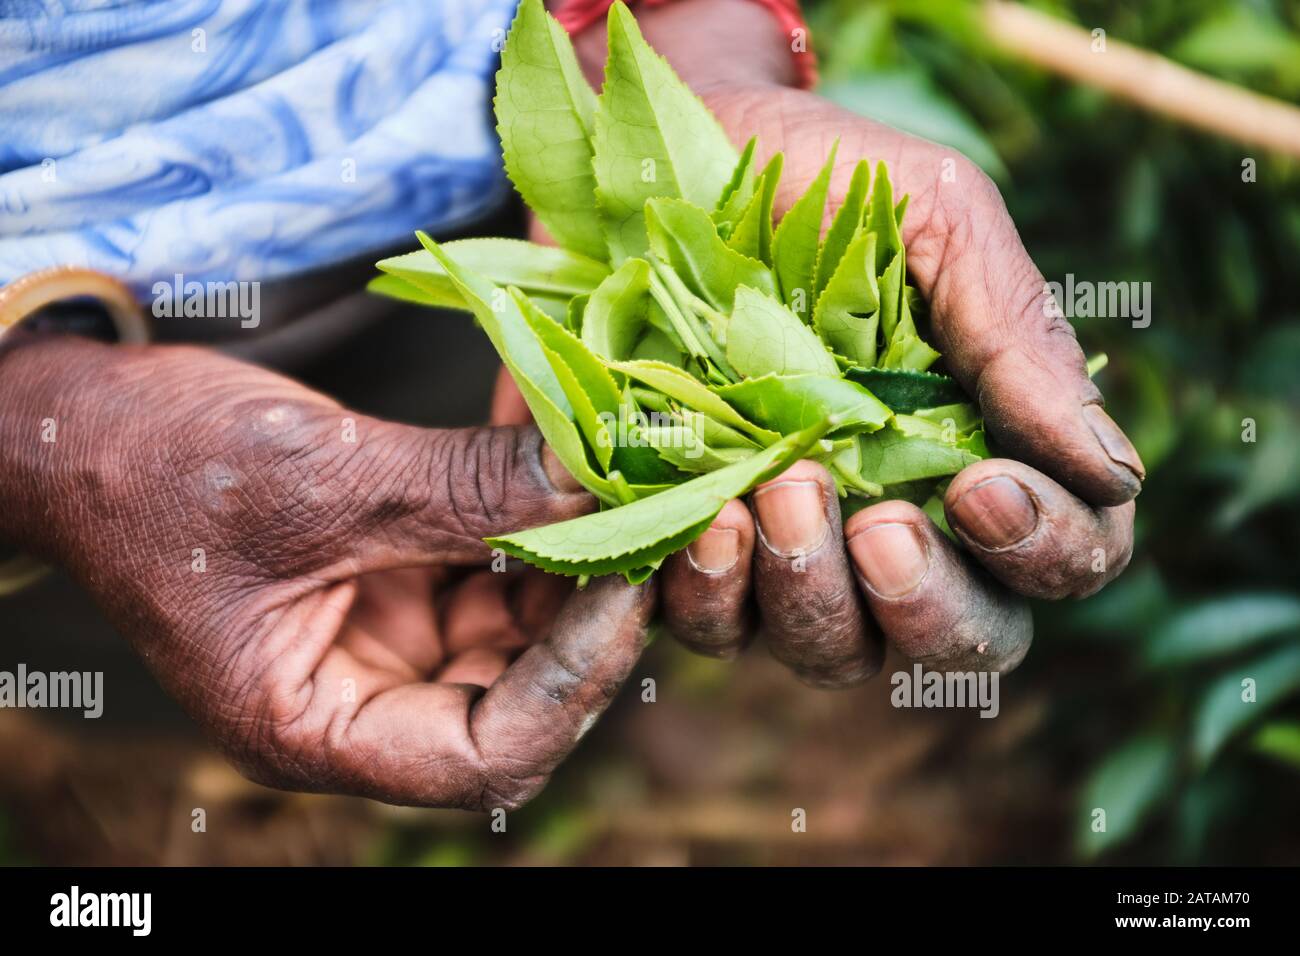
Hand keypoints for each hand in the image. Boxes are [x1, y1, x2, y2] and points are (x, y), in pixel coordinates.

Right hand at [0, 335, 653, 807]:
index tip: (626, 584)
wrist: (85, 426)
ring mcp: (389, 633)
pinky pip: (493, 553)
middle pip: (520, 688)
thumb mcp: (316, 481)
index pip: (480, 755)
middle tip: (656, 518)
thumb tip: (596, 476)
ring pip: (522, 617)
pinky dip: (535, 499)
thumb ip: (460, 488)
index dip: (571, 682)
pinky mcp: (401, 573)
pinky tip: (572, 433)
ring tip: (627, 466)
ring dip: (578, 543)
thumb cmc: (158, 470)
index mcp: (317, 727)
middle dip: (592, 606)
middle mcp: (366, 695)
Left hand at [570, 2, 1140, 683]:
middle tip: (884, 527)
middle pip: (959, 638)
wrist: (670, 156)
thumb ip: (1018, 339)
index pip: (1065, 556)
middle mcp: (901, 525)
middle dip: (929, 603)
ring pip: (836, 651)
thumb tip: (1114, 471)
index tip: (985, 485)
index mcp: (989, 453)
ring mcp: (796, 551)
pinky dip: (710, 594)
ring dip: (815, 596)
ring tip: (777, 494)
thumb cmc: (825, 183)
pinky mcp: (695, 550)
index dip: (1047, 549)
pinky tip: (702, 524)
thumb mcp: (939, 222)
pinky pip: (712, 626)